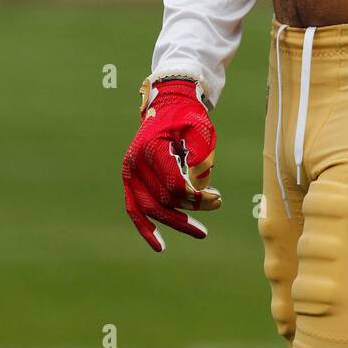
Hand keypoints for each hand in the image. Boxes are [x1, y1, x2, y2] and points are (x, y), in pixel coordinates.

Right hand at [122, 77, 221, 251]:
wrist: (168, 103)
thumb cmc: (188, 118)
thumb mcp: (201, 132)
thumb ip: (201, 160)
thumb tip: (199, 191)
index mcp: (152, 149)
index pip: (175, 186)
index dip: (197, 199)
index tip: (218, 198)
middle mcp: (135, 162)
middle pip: (163, 199)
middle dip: (190, 210)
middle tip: (215, 208)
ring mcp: (129, 172)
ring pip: (149, 208)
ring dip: (173, 223)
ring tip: (199, 232)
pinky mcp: (130, 178)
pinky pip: (134, 207)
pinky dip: (145, 227)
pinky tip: (159, 245)